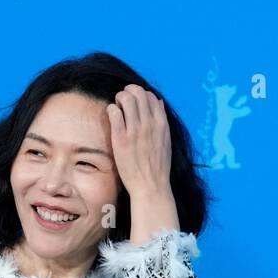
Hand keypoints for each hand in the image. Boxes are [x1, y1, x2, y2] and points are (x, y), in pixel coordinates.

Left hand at [106, 85, 173, 202]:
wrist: (150, 186)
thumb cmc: (157, 167)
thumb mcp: (166, 141)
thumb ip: (162, 121)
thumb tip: (158, 103)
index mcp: (161, 124)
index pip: (151, 96)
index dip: (141, 95)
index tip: (135, 103)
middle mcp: (149, 124)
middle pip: (138, 93)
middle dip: (128, 92)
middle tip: (122, 101)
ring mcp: (135, 131)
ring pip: (126, 98)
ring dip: (119, 98)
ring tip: (117, 107)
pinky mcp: (121, 138)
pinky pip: (114, 112)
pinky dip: (111, 109)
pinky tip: (111, 116)